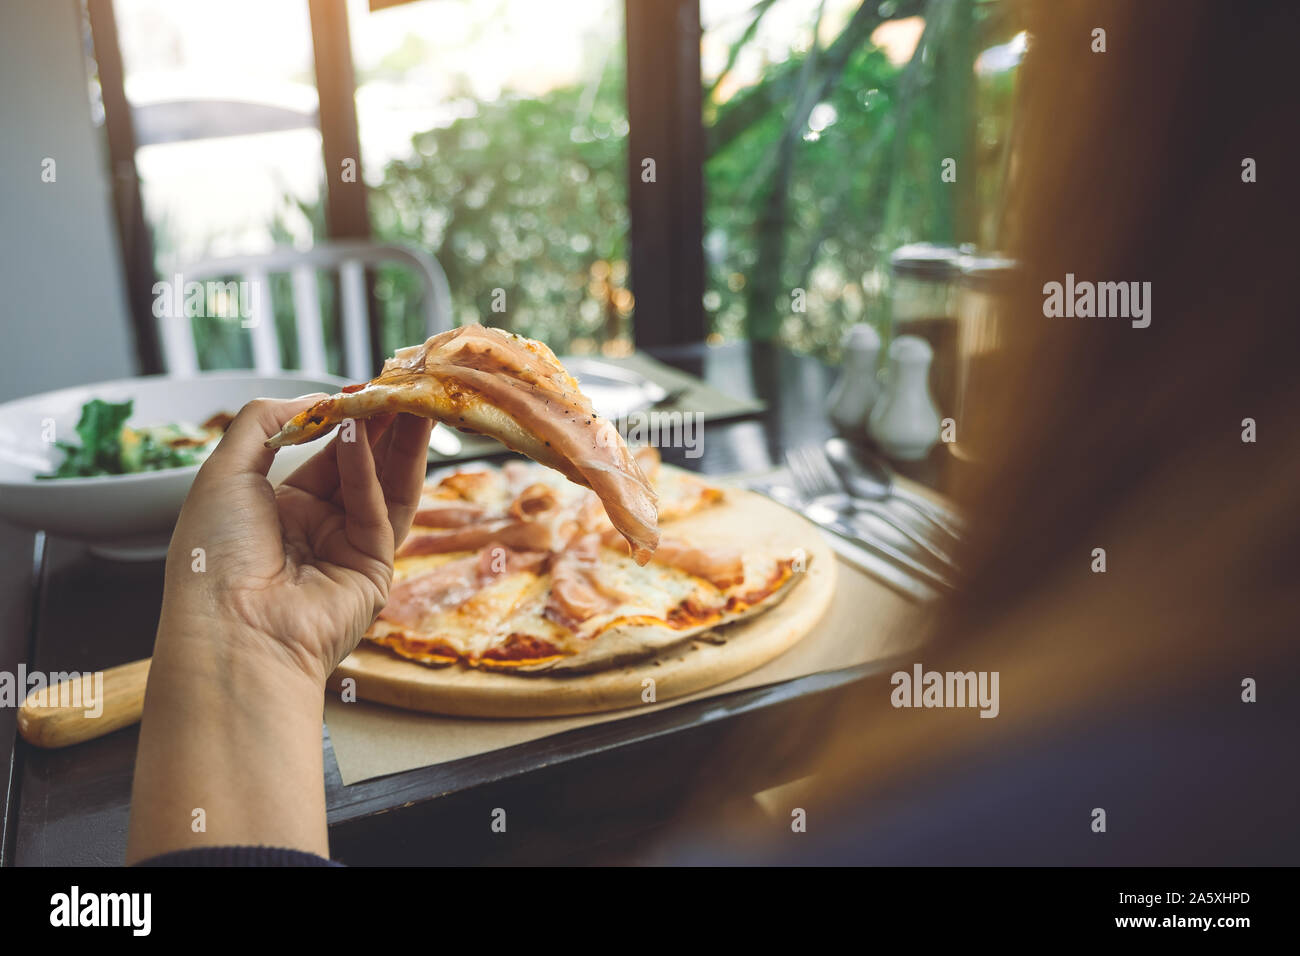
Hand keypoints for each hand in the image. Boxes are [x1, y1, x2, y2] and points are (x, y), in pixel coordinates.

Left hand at [127, 397, 430, 861]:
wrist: (228, 632)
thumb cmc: (212, 559)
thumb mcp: (223, 472)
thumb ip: (263, 423)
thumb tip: (312, 399)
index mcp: (279, 509)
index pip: (327, 454)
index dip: (344, 420)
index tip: (363, 386)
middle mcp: (319, 528)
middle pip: (364, 466)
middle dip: (383, 425)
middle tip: (403, 385)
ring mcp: (350, 549)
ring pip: (384, 486)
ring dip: (398, 443)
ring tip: (412, 400)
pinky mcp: (374, 569)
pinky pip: (377, 512)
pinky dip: (369, 473)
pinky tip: (362, 438)